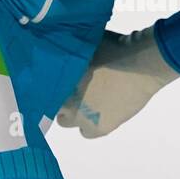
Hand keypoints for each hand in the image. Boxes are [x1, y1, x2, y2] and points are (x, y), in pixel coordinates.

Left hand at [56, 26, 179, 137]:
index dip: (49, 86)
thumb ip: (70, 54)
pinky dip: (91, 124)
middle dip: (60, 99)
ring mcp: (81, 117)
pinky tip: (100, 111)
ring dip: (73, 114)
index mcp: (57, 80)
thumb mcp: (84, 45)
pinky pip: (87, 133)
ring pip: (66, 122)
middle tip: (74, 89)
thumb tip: (63, 53)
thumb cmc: (113, 48)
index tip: (58, 81)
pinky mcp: (100, 127)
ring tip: (88, 101)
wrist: (139, 65)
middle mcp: (64, 102)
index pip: (40, 90)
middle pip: (51, 106)